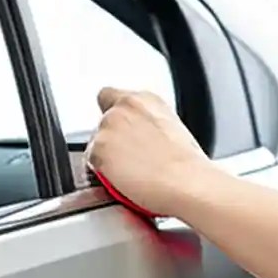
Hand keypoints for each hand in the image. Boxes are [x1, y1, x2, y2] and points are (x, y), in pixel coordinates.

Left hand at [85, 87, 216, 216]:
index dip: (113, 115)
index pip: (111, 96)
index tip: (121, 130)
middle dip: (111, 140)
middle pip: (102, 122)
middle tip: (128, 160)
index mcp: (145, 99)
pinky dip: (100, 173)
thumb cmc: (187, 164)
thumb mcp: (171, 130)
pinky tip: (122, 180)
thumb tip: (140, 136)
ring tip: (129, 174)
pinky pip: (90, 163)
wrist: (186, 181)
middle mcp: (124, 106)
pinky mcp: (98, 148)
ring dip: (106, 156)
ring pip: (95, 142)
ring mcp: (108, 125)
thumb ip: (147, 124)